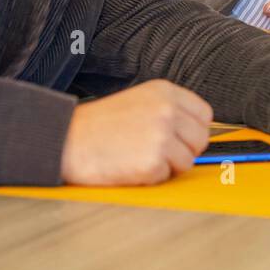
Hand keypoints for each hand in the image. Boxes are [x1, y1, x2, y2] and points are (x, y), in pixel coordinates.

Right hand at [60, 80, 211, 184]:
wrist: (65, 140)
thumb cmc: (98, 124)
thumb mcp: (138, 100)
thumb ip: (169, 110)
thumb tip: (196, 131)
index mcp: (165, 92)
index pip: (204, 115)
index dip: (193, 130)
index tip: (179, 137)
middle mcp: (167, 111)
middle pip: (200, 140)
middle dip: (183, 150)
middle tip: (155, 151)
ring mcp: (161, 136)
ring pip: (187, 161)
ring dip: (167, 166)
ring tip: (138, 156)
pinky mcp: (152, 162)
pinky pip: (167, 176)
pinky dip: (151, 176)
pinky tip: (130, 165)